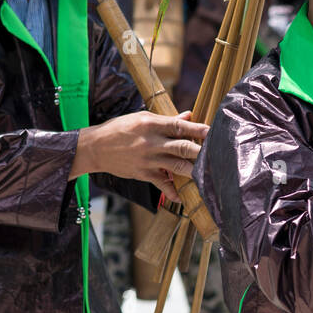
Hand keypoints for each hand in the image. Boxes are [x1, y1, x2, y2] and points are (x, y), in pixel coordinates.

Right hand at [71, 110, 207, 200]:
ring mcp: (148, 160)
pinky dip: (173, 191)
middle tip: (217, 153)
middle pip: (182, 147)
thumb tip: (189, 116)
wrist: (95, 147)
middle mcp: (151, 142)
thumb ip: (167, 120)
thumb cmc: (120, 129)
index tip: (213, 131)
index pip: (179, 126)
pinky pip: (162, 184)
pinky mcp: (143, 174)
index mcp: (151, 124)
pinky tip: (183, 197)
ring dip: (193, 170)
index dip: (198, 129)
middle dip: (201, 151)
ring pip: (176, 166)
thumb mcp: (142, 118)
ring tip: (209, 172)